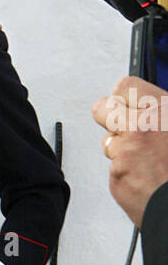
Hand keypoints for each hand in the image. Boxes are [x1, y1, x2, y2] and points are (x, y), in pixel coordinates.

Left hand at [92, 75, 167, 226]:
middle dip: (108, 116)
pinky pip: (114, 167)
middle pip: (103, 108)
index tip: (127, 103)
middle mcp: (145, 126)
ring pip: (108, 140)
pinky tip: (143, 178)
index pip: (125, 86)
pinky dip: (125, 172)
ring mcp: (128, 150)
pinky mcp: (118, 173)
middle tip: (121, 126)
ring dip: (120, 149)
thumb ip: (161, 114)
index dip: (124, 97)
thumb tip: (146, 107)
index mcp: (165, 109)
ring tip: (144, 160)